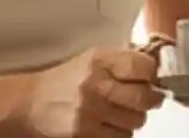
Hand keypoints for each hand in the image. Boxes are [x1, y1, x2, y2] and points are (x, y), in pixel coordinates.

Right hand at [18, 46, 164, 137]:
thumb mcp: (92, 59)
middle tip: (150, 99)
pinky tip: (112, 125)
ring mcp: (90, 112)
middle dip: (152, 99)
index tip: (151, 77)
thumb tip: (156, 66)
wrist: (31, 102)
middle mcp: (95, 84)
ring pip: (136, 121)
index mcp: (99, 61)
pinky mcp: (84, 134)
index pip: (142, 65)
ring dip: (135, 118)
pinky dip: (121, 133)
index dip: (152, 73)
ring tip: (123, 112)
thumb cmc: (66, 80)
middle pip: (144, 97)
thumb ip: (122, 60)